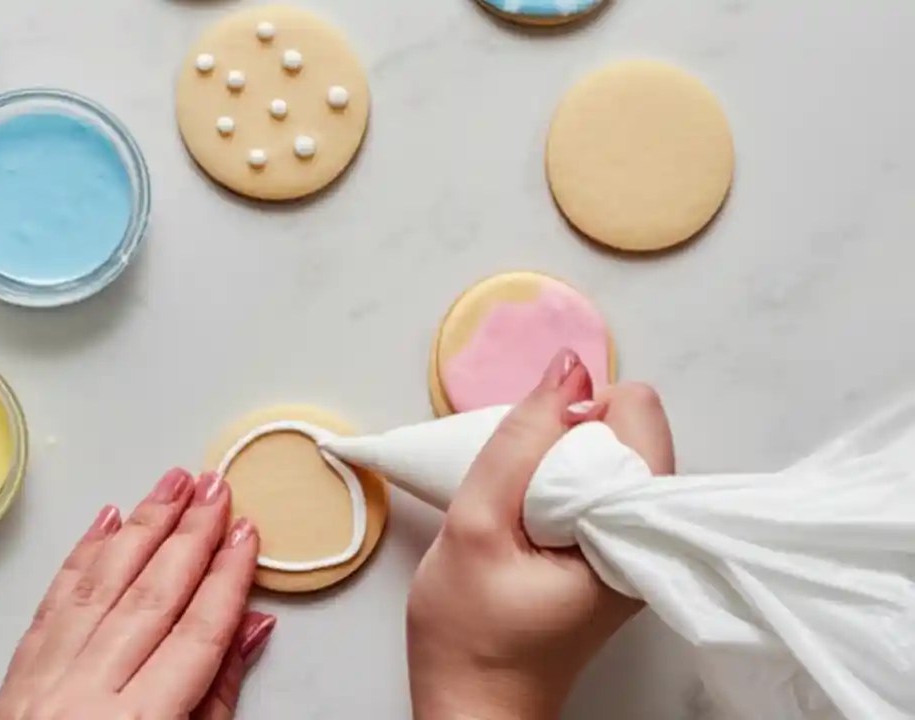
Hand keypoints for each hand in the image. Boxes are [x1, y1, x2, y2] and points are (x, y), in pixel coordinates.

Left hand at [0, 468, 274, 719]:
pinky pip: (55, 599)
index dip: (227, 578)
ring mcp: (46, 680)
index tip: (247, 536)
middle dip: (189, 534)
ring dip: (142, 525)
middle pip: (151, 594)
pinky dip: (82, 555)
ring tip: (171, 485)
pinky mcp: (20, 672)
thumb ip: (218, 698)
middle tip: (216, 487)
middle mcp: (87, 695)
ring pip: (102, 582)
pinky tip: (106, 521)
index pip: (194, 633)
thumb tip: (248, 630)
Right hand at [407, 349, 674, 719]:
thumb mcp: (476, 527)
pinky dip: (559, 488)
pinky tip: (524, 522)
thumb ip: (521, 442)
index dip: (572, 418)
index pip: (635, 413)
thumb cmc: (470, 635)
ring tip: (517, 512)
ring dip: (558, 465)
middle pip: (626, 431)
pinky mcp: (613, 554)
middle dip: (565, 441)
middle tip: (515, 496)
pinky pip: (598, 487)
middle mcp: (652, 535)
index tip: (526, 464)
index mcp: (634, 531)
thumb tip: (567, 365)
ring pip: (610, 456)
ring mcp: (634, 546)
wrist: (473, 707)